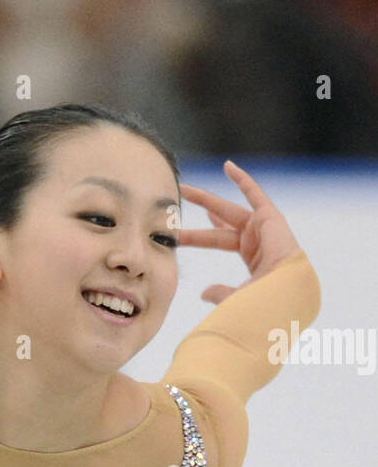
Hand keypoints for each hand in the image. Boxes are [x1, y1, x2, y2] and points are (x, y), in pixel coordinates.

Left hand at [178, 160, 299, 304]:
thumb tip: (203, 293)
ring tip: (185, 188)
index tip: (179, 233)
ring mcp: (263, 227)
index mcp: (251, 256)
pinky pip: (254, 193)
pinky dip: (242, 179)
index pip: (217, 240)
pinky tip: (227, 166)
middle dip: (199, 212)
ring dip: (206, 199)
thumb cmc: (267, 300)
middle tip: (179, 199)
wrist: (288, 293)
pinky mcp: (270, 217)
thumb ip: (220, 293)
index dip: (197, 236)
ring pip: (227, 208)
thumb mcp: (238, 297)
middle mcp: (256, 238)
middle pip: (218, 222)